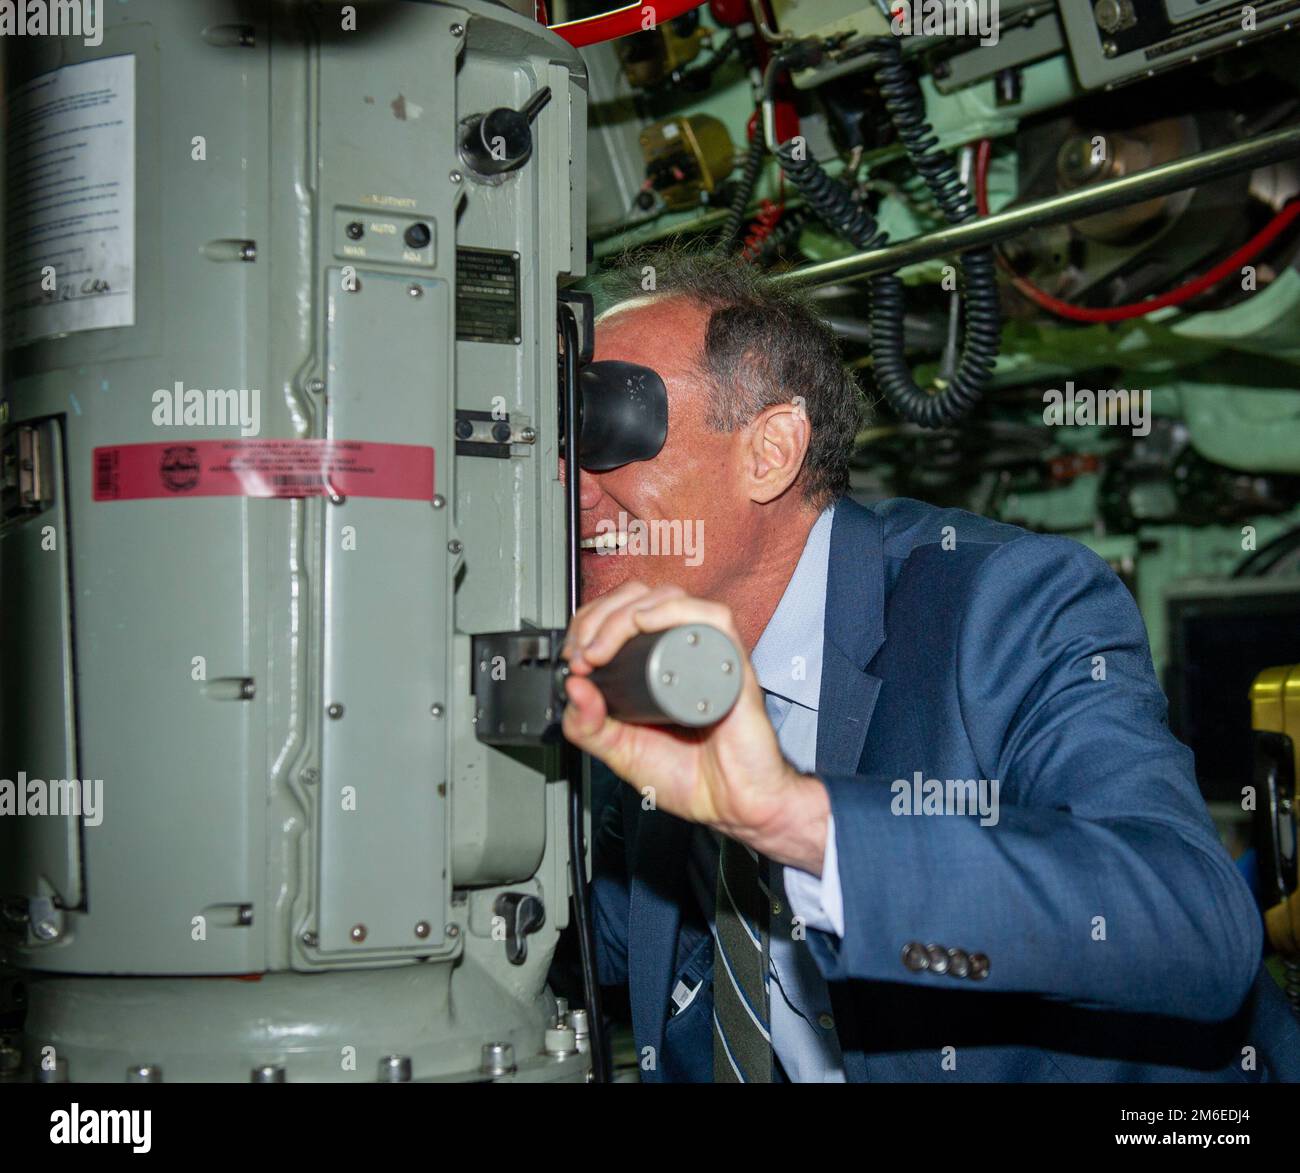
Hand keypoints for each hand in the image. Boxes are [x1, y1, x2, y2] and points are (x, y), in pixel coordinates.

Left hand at [561, 582, 829, 872]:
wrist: (734, 806)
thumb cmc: (694, 777)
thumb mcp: (620, 752)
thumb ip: (589, 726)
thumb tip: (572, 686)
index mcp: (660, 663)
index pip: (622, 612)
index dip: (589, 623)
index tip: (573, 657)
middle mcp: (684, 651)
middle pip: (640, 597)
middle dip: (597, 616)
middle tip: (582, 654)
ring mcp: (709, 654)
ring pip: (667, 600)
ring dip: (622, 614)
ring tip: (600, 650)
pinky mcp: (732, 665)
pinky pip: (713, 618)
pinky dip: (672, 611)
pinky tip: (643, 625)